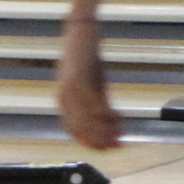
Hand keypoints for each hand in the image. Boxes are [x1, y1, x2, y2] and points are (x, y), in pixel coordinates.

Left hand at [56, 18, 123, 149]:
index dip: (93, 142)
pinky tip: (116, 116)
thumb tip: (114, 125)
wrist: (82, 34)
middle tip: (119, 145)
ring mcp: (68, 89)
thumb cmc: (89, 61)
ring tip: (120, 134)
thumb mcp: (96, 86)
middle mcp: (63, 98)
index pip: (75, 131)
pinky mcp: (77, 78)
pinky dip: (103, 112)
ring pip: (86, 118)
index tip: (110, 149)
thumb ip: (101, 105)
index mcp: (63, 103)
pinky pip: (91, 101)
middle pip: (81, 128)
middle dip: (101, 139)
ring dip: (104, 129)